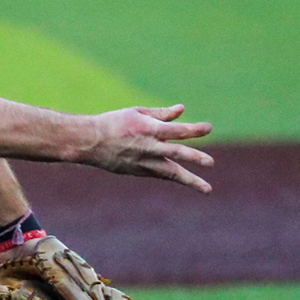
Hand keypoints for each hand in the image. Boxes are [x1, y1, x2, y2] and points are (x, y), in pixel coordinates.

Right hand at [82, 105, 214, 192]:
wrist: (88, 142)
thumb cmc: (114, 123)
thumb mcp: (137, 113)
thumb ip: (161, 114)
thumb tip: (181, 110)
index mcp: (148, 129)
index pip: (176, 130)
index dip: (194, 129)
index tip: (208, 128)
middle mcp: (147, 147)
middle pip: (176, 153)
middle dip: (194, 157)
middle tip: (210, 163)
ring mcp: (143, 162)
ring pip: (171, 173)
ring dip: (190, 181)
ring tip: (208, 189)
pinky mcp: (138, 172)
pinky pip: (160, 175)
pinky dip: (173, 176)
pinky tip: (187, 180)